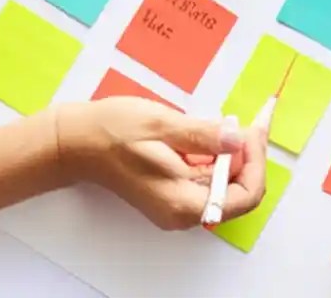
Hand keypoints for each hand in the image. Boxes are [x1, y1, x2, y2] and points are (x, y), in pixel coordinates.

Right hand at [55, 98, 266, 229]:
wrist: (75, 142)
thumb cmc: (112, 132)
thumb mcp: (162, 125)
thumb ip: (204, 135)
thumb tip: (238, 139)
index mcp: (184, 203)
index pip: (246, 194)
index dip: (256, 159)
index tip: (253, 127)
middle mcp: (184, 212)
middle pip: (238, 188)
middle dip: (248, 152)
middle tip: (252, 119)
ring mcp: (178, 204)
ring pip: (224, 181)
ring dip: (233, 151)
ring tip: (231, 122)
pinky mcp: (173, 192)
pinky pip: (207, 177)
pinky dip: (216, 154)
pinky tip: (211, 132)